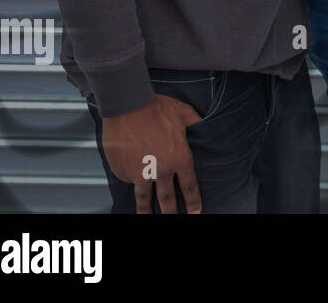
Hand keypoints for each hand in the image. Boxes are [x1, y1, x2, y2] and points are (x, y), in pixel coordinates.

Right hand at [101, 94, 203, 212]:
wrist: (129, 107)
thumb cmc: (157, 108)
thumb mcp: (184, 113)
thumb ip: (195, 123)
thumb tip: (205, 124)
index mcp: (179, 158)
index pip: (189, 186)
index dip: (193, 201)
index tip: (195, 212)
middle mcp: (161, 170)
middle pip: (167, 199)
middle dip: (172, 213)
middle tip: (175, 220)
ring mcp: (140, 174)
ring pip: (145, 198)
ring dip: (147, 211)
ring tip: (149, 219)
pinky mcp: (123, 171)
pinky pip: (128, 180)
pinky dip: (131, 181)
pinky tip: (132, 178)